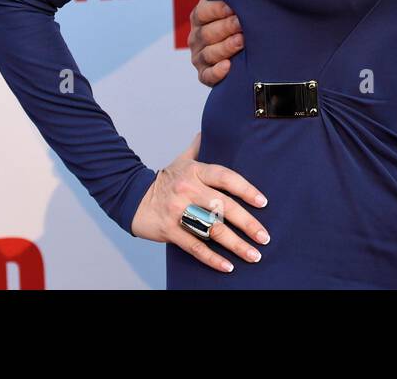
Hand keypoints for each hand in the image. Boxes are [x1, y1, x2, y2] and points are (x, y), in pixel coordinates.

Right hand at [131, 132, 268, 272]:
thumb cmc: (165, 180)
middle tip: (264, 237)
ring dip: (236, 245)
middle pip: (223, 207)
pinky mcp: (169, 230)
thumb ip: (198, 148)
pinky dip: (212, 258)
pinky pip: (195, 246)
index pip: (225, 178)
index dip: (246, 189)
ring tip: (254, 255)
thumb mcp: (181, 160)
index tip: (263, 203)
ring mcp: (178, 211)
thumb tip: (210, 131)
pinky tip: (228, 266)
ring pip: (212, 230)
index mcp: (195, 171)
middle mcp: (188, 189)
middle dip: (247, 223)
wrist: (132, 197)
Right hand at [188, 0, 243, 85]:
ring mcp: (199, 57)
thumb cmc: (242, 21)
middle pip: (207, 33)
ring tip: (241, 41)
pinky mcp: (205, 75)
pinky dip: (217, 72)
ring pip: (209, 54)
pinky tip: (228, 66)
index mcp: (199, 17)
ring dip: (225, 47)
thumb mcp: (234, 7)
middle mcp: (196, 37)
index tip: (233, 7)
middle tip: (242, 23)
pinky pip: (207, 76)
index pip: (203, 12)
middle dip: (226, 28)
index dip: (217, 10)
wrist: (245, 50)